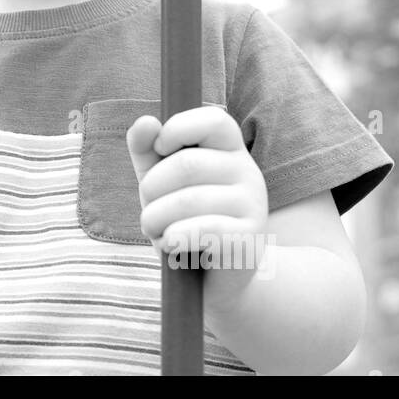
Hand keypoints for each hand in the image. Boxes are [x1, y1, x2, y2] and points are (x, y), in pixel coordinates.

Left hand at [127, 106, 268, 309]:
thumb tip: (146, 121)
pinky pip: (202, 230)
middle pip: (187, 165)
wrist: (215, 279)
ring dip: (155, 220)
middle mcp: (248, 172)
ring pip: (188, 201)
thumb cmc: (184, 220)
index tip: (159, 149)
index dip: (178, 128)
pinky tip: (170, 245)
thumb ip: (147, 149)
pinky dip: (173, 239)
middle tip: (149, 212)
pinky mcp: (248, 239)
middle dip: (151, 189)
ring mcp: (253, 206)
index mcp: (230, 150)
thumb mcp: (160, 180)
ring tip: (157, 233)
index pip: (214, 118)